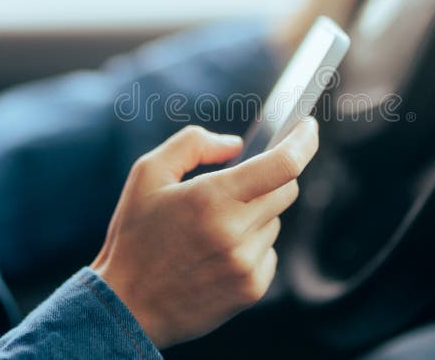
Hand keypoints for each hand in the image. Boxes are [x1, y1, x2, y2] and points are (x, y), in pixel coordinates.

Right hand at [91, 120, 318, 348]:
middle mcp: (235, 232)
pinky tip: (217, 255)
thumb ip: (193, 144)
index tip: (308, 127)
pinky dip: (252, 246)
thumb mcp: (148, 174)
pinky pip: (269, 252)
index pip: (282, 165)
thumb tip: (236, 144)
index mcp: (211, 198)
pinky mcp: (251, 289)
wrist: (127, 306)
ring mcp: (246, 264)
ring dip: (255, 216)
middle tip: (235, 187)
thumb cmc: (135, 236)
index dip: (303, 141)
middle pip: (286, 190)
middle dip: (268, 179)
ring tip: (212, 231)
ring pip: (275, 221)